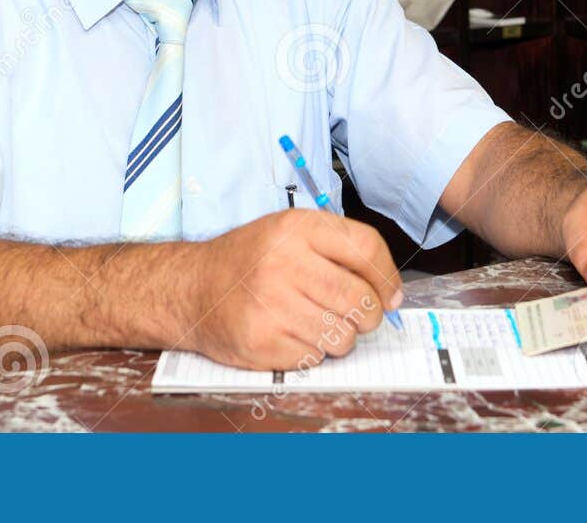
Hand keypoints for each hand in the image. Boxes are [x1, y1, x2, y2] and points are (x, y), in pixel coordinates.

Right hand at [179, 210, 402, 369]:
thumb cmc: (251, 260)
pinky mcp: (261, 341)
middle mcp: (284, 263)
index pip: (367, 249)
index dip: (388, 278)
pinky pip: (314, 358)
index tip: (392, 295)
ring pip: (342, 336)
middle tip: (357, 314)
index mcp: (298, 228)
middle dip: (368, 315)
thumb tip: (392, 294)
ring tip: (319, 322)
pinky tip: (292, 333)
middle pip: (360, 300)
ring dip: (340, 337)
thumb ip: (341, 251)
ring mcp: (271, 305)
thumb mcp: (292, 233)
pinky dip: (312, 352)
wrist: (193, 287)